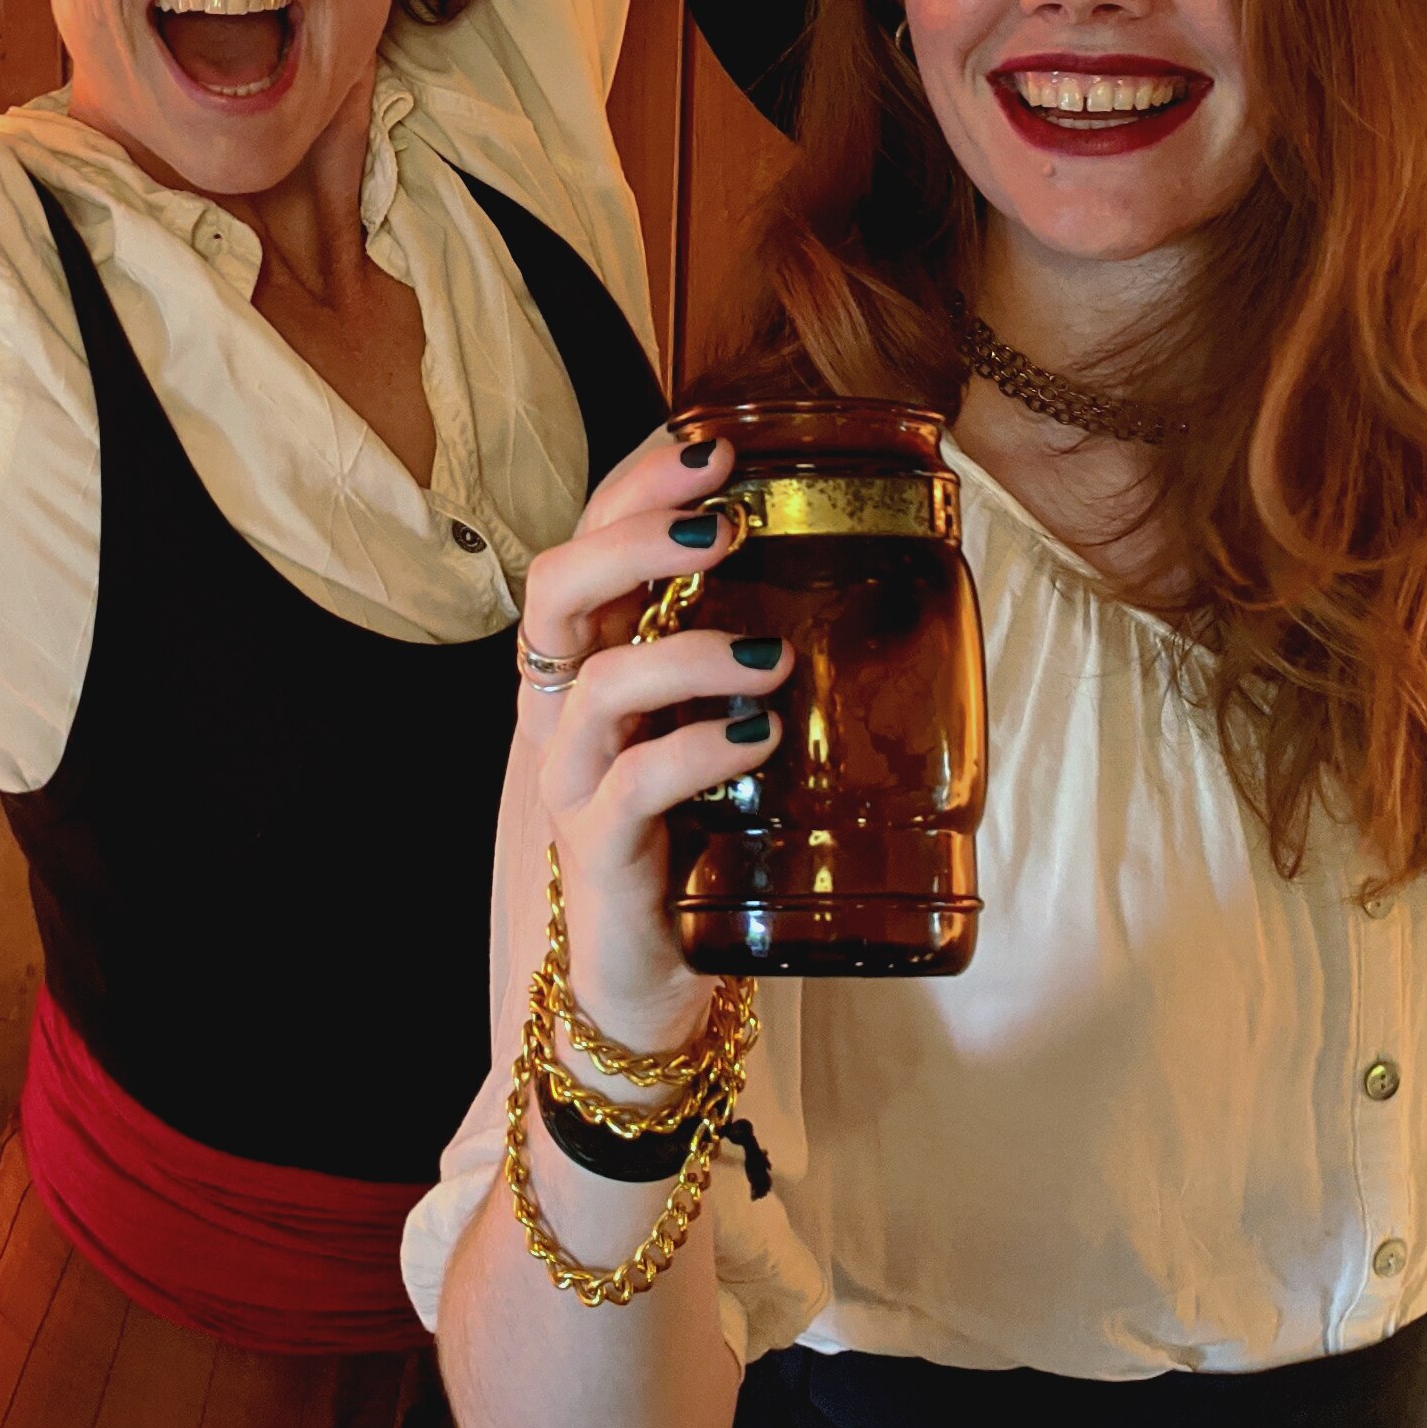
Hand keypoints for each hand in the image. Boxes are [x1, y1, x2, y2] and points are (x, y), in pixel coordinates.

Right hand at [518, 429, 786, 1062]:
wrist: (647, 981)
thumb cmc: (691, 835)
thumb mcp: (715, 726)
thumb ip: (750, 653)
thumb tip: (865, 570)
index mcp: (591, 658)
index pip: (591, 539)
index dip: (639, 484)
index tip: (714, 445)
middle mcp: (564, 707)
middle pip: (561, 587)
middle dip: (638, 535)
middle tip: (728, 521)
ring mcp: (574, 779)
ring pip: (600, 684)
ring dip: (689, 652)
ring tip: (773, 653)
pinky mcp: (599, 852)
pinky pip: (637, 784)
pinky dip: (700, 750)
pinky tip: (759, 738)